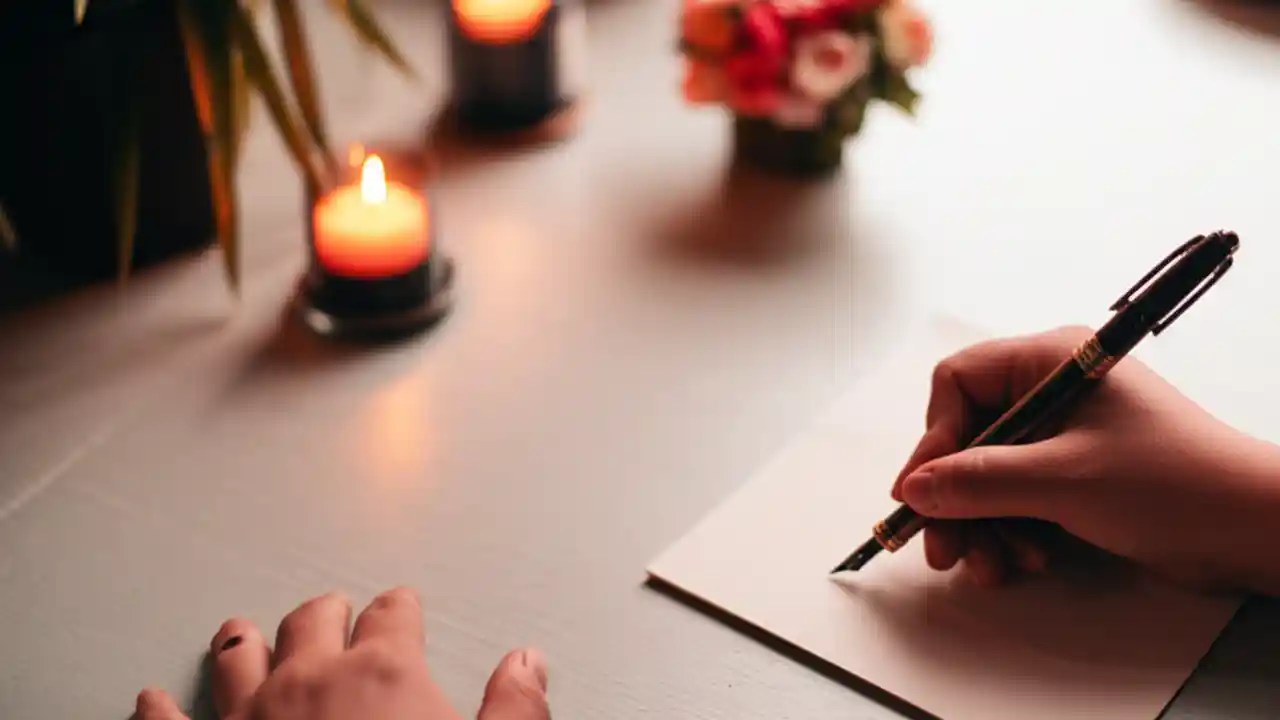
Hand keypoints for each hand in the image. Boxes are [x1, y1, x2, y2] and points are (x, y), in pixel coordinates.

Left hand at [133, 588, 548, 719]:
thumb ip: (512, 709)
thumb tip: (526, 663)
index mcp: (383, 672)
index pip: (393, 615)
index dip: (400, 607)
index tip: (401, 605)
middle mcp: (310, 680)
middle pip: (314, 620)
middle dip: (328, 612)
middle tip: (336, 609)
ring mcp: (248, 718)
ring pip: (240, 657)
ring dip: (244, 641)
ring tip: (242, 630)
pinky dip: (155, 712)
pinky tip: (149, 701)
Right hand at [892, 326, 1279, 594]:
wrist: (1251, 530)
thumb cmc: (1171, 483)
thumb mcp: (1064, 480)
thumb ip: (980, 481)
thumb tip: (914, 490)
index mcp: (1051, 361)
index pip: (958, 384)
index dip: (933, 438)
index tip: (920, 493)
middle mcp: (1052, 390)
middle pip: (968, 437)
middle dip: (953, 498)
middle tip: (942, 550)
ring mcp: (1064, 435)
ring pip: (988, 475)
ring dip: (982, 524)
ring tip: (992, 566)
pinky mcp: (1075, 475)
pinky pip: (1017, 498)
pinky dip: (1012, 531)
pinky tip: (1026, 561)